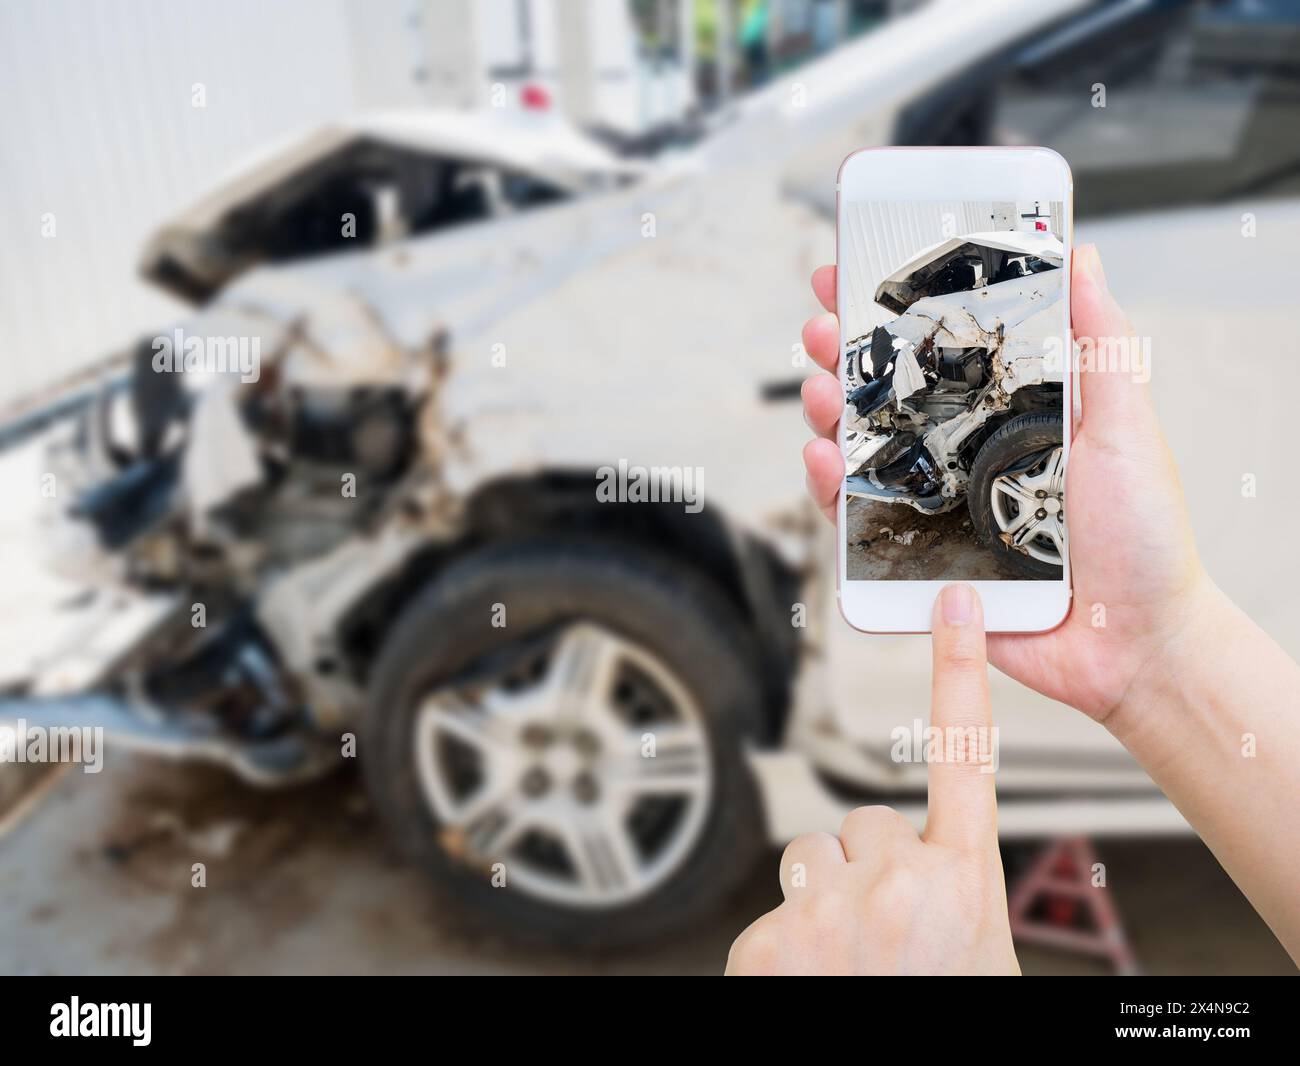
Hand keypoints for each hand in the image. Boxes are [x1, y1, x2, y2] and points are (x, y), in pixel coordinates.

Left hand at [726, 585, 1017, 974]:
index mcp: (963, 884)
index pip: (965, 756)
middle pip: (866, 824)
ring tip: (848, 964)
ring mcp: (828, 910)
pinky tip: (810, 987)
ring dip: (823, 901)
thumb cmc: (941, 1006)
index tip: (951, 604)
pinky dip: (783, 948)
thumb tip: (913, 864)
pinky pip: (771, 913)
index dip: (957, 672)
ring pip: (812, 859)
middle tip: (886, 937)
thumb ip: (946, 892)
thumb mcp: (974, 954)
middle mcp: (899, 884)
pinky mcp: (766, 940)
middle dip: (869, 868)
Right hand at [799, 246, 1216, 725]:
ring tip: (820, 388)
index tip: (864, 271)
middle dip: (847, 354)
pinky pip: (861, 517)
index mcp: (1012, 415)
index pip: (946, 351)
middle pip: (892, 394)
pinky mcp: (919, 556)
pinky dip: (831, 486)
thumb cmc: (1143, 540)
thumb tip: (1084, 259)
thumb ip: (1102, 347)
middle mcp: (968, 453)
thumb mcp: (1126, 427)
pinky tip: (823, 459)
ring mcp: (939, 503)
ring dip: (831, 413)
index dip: (902, 312)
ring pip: (864, 450)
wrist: (1134, 643)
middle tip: (823, 324)